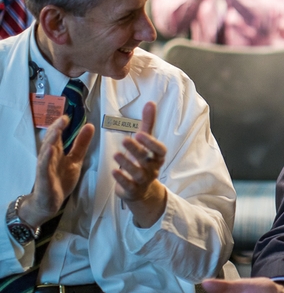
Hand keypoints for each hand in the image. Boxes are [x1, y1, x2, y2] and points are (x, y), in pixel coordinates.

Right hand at [19, 115, 94, 226]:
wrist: (49, 202)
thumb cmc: (60, 179)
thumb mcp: (75, 160)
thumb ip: (81, 144)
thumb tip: (90, 126)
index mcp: (57, 152)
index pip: (58, 135)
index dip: (61, 125)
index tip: (67, 116)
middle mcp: (49, 157)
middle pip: (51, 140)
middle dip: (56, 129)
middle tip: (63, 118)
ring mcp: (45, 166)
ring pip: (46, 151)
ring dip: (51, 140)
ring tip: (57, 129)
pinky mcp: (44, 177)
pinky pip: (44, 166)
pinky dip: (47, 158)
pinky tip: (50, 150)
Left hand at [113, 102, 167, 227]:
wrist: (140, 190)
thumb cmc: (142, 160)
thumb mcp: (145, 142)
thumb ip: (147, 123)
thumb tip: (150, 102)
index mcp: (157, 157)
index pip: (160, 150)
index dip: (151, 143)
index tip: (139, 134)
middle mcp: (153, 168)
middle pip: (147, 160)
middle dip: (137, 150)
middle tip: (124, 140)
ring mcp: (143, 180)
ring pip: (138, 173)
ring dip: (127, 164)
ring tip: (115, 154)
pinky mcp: (133, 190)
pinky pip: (129, 186)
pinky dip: (122, 179)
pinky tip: (114, 171)